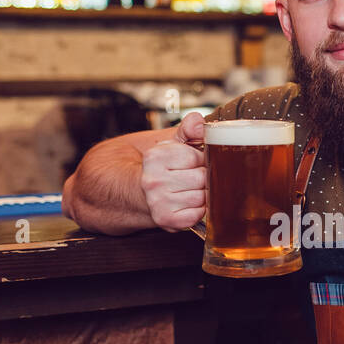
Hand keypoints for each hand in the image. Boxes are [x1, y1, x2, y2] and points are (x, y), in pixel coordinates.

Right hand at [140, 111, 206, 231]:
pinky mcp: (166, 220)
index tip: (193, 162)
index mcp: (155, 157)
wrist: (140, 192)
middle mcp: (153, 180)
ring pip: (203, 197)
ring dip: (202, 194)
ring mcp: (158, 202)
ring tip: (190, 190)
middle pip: (202, 178)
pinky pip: (198, 214)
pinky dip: (198, 210)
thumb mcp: (174, 143)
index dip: (200, 159)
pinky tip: (188, 204)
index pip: (196, 157)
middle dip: (203, 177)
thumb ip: (189, 128)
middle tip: (193, 177)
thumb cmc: (164, 167)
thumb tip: (199, 123)